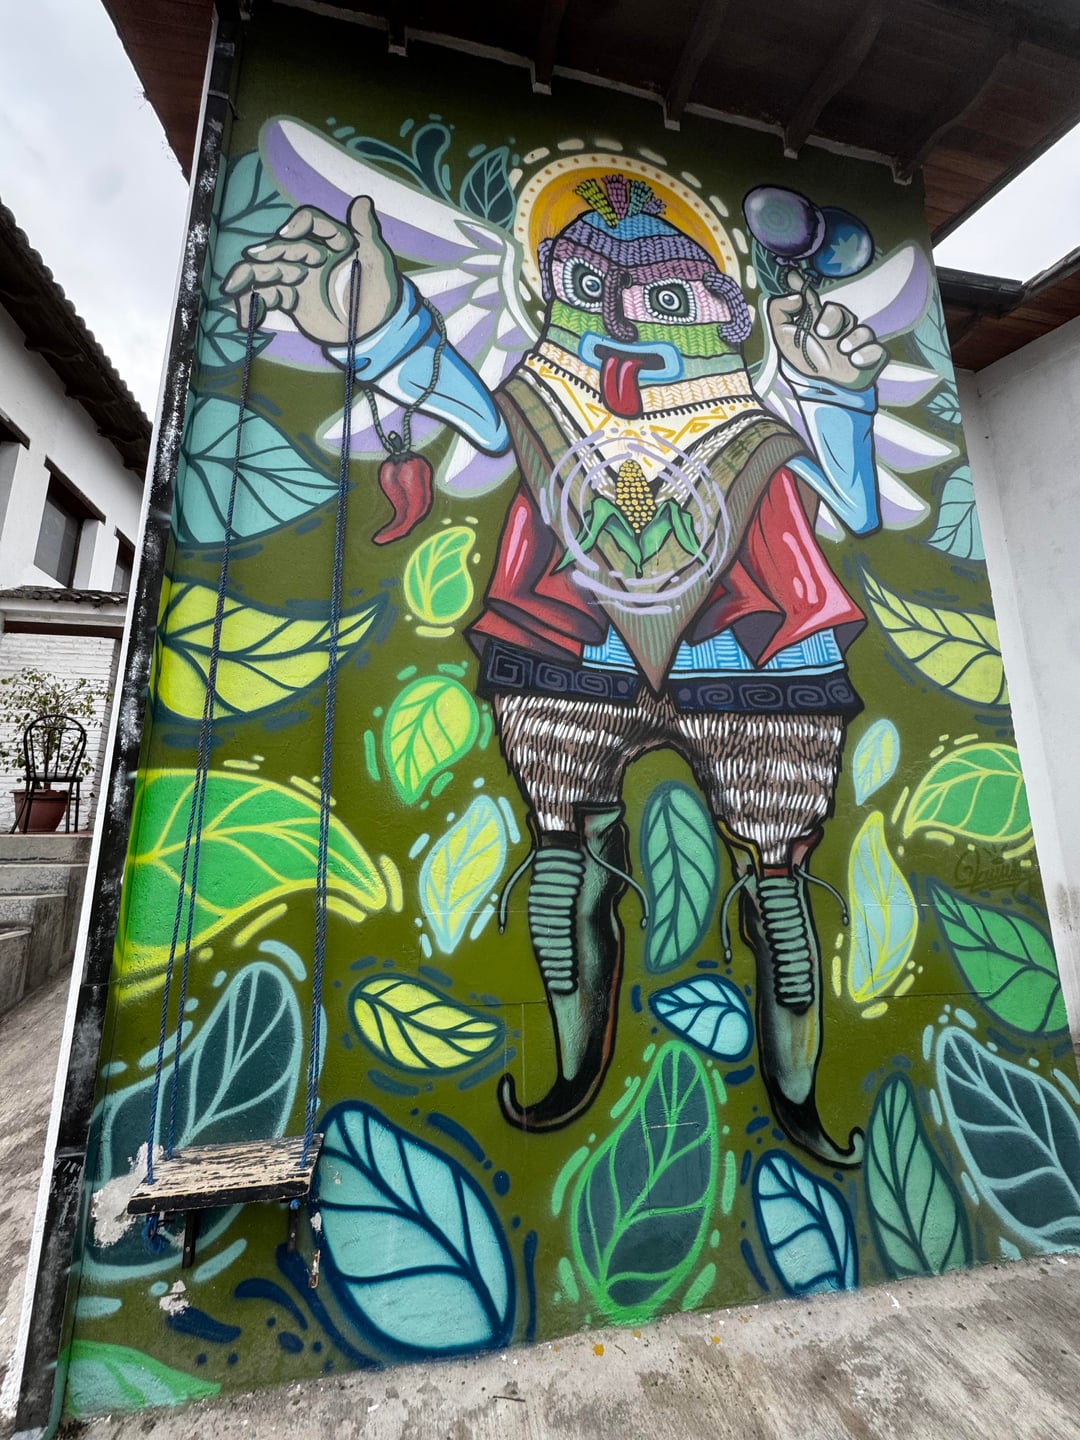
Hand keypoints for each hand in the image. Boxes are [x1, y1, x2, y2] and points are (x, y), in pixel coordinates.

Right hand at [221, 196, 399, 346]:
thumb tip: (362, 202)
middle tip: (254, 259)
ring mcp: (298, 277)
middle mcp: (311, 255)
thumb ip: (367, 232)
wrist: (376, 329)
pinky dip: (254, 304)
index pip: (310, 224)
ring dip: (249, 277)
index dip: (298, 227)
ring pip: (268, 271)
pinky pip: (268, 297)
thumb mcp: (378, 260)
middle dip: (268, 253)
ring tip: (234, 288)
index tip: (288, 235)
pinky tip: (246, 315)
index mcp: (331, 241)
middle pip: (283, 247)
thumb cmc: (379, 291)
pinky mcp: (292, 299)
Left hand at [767, 272, 886, 389]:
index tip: (791, 276)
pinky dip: (867, 354)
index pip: (811, 300)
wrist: (821, 392)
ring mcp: (854, 344)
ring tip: (841, 350)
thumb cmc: (805, 362)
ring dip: (852, 339)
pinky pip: (876, 350)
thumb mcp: (784, 340)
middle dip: (832, 318)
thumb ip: (780, 314)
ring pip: (862, 331)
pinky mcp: (868, 360)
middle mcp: (837, 330)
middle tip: (822, 333)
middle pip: (840, 312)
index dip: (801, 286)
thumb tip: (795, 297)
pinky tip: (855, 360)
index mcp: (815, 323)